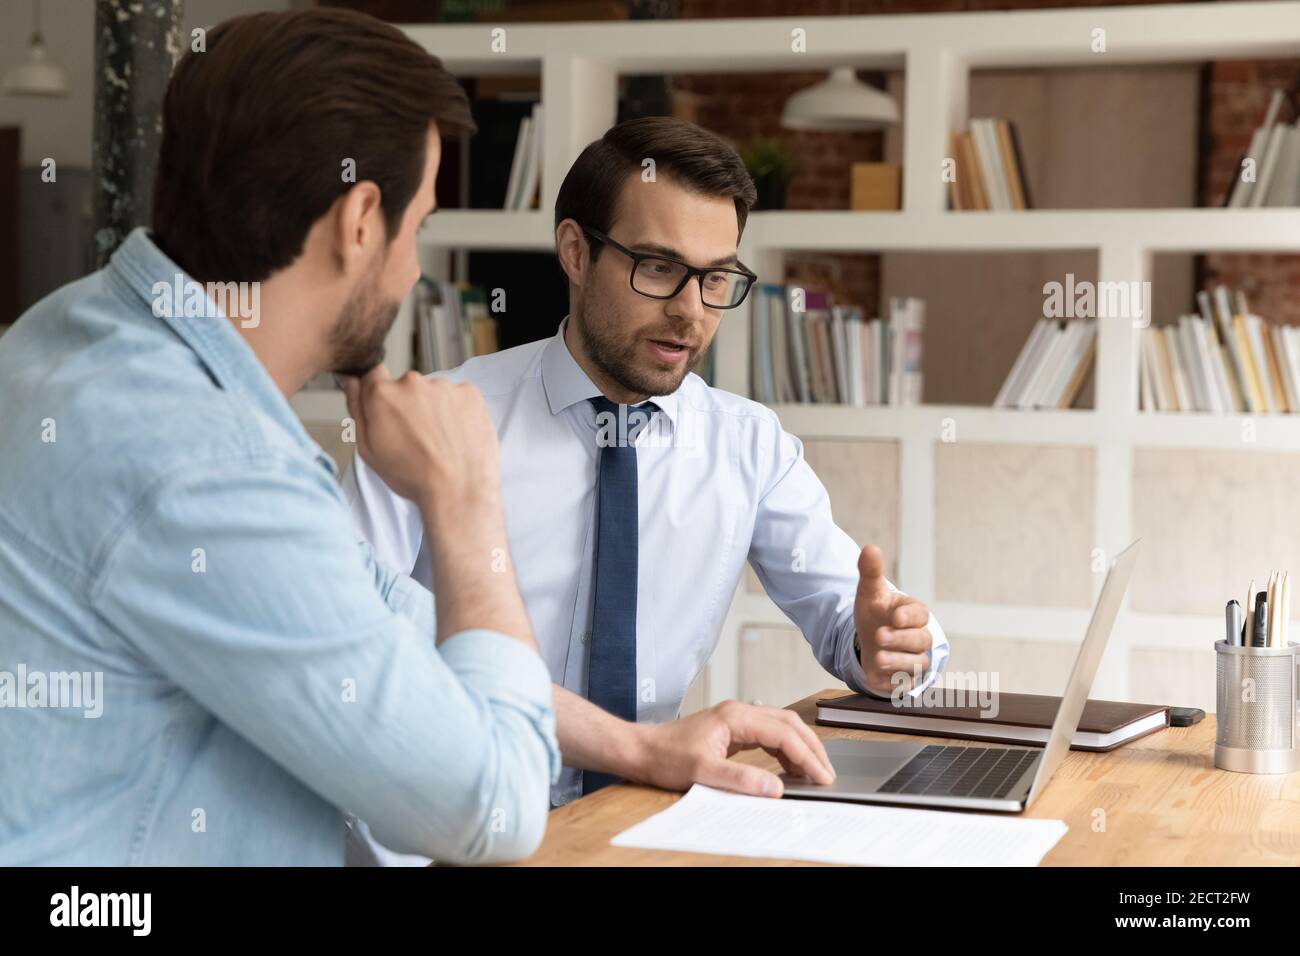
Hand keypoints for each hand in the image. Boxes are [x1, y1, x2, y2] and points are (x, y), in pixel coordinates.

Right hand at [338, 366, 499, 513]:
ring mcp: (443, 386)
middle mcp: (412, 382)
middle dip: (408, 405)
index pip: (373, 375)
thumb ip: (357, 408)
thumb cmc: (412, 476)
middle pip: (406, 386)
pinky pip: (458, 396)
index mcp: (383, 394)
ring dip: (434, 409)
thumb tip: (351, 380)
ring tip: (439, 440)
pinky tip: (456, 435)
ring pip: (433, 392)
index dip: (380, 395)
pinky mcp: (469, 393)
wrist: (458, 491)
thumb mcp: (369, 449)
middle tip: (417, 437)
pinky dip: (457, 411)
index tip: (388, 412)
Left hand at [631, 700, 834, 797]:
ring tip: (813, 773)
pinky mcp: (733, 730)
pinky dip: (784, 750)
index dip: (806, 756)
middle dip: (811, 748)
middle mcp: (740, 712)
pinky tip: (789, 768)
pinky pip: (768, 735)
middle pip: (789, 724)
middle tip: (826, 774)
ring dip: (800, 748)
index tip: (821, 777)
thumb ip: (740, 779)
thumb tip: (774, 787)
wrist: (643, 750)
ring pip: (781, 727)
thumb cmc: (666, 756)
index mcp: (736, 716)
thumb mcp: (702, 772)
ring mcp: (737, 719)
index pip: (784, 734)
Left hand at [854, 544, 932, 697]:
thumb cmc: (875, 614)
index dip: (909, 616)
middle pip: (920, 640)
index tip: (895, 616)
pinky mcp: (905, 680)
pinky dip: (891, 681)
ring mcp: (914, 660)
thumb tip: (870, 548)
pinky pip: (904, 684)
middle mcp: (918, 637)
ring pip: (916, 664)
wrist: (869, 641)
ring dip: (898, 662)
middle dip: (901, 639)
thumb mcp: (869, 593)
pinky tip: (876, 677)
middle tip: (880, 636)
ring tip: (878, 658)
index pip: (920, 614)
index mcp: (913, 613)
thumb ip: (871, 572)